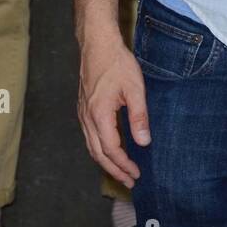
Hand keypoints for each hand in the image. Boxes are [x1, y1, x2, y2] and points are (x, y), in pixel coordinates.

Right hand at [77, 33, 150, 187]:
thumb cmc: (117, 63)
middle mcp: (87, 117)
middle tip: (129, 182)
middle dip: (114, 170)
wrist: (97, 44)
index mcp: (99, 114)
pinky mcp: (83, 108)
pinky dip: (100, 150)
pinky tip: (110, 151)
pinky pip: (90, 136)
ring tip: (121, 172)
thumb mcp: (135, 89)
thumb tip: (144, 142)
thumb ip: (139, 117)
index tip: (136, 174)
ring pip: (92, 146)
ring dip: (106, 162)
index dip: (123, 165)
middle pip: (98, 153)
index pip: (111, 149)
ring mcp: (82, 113)